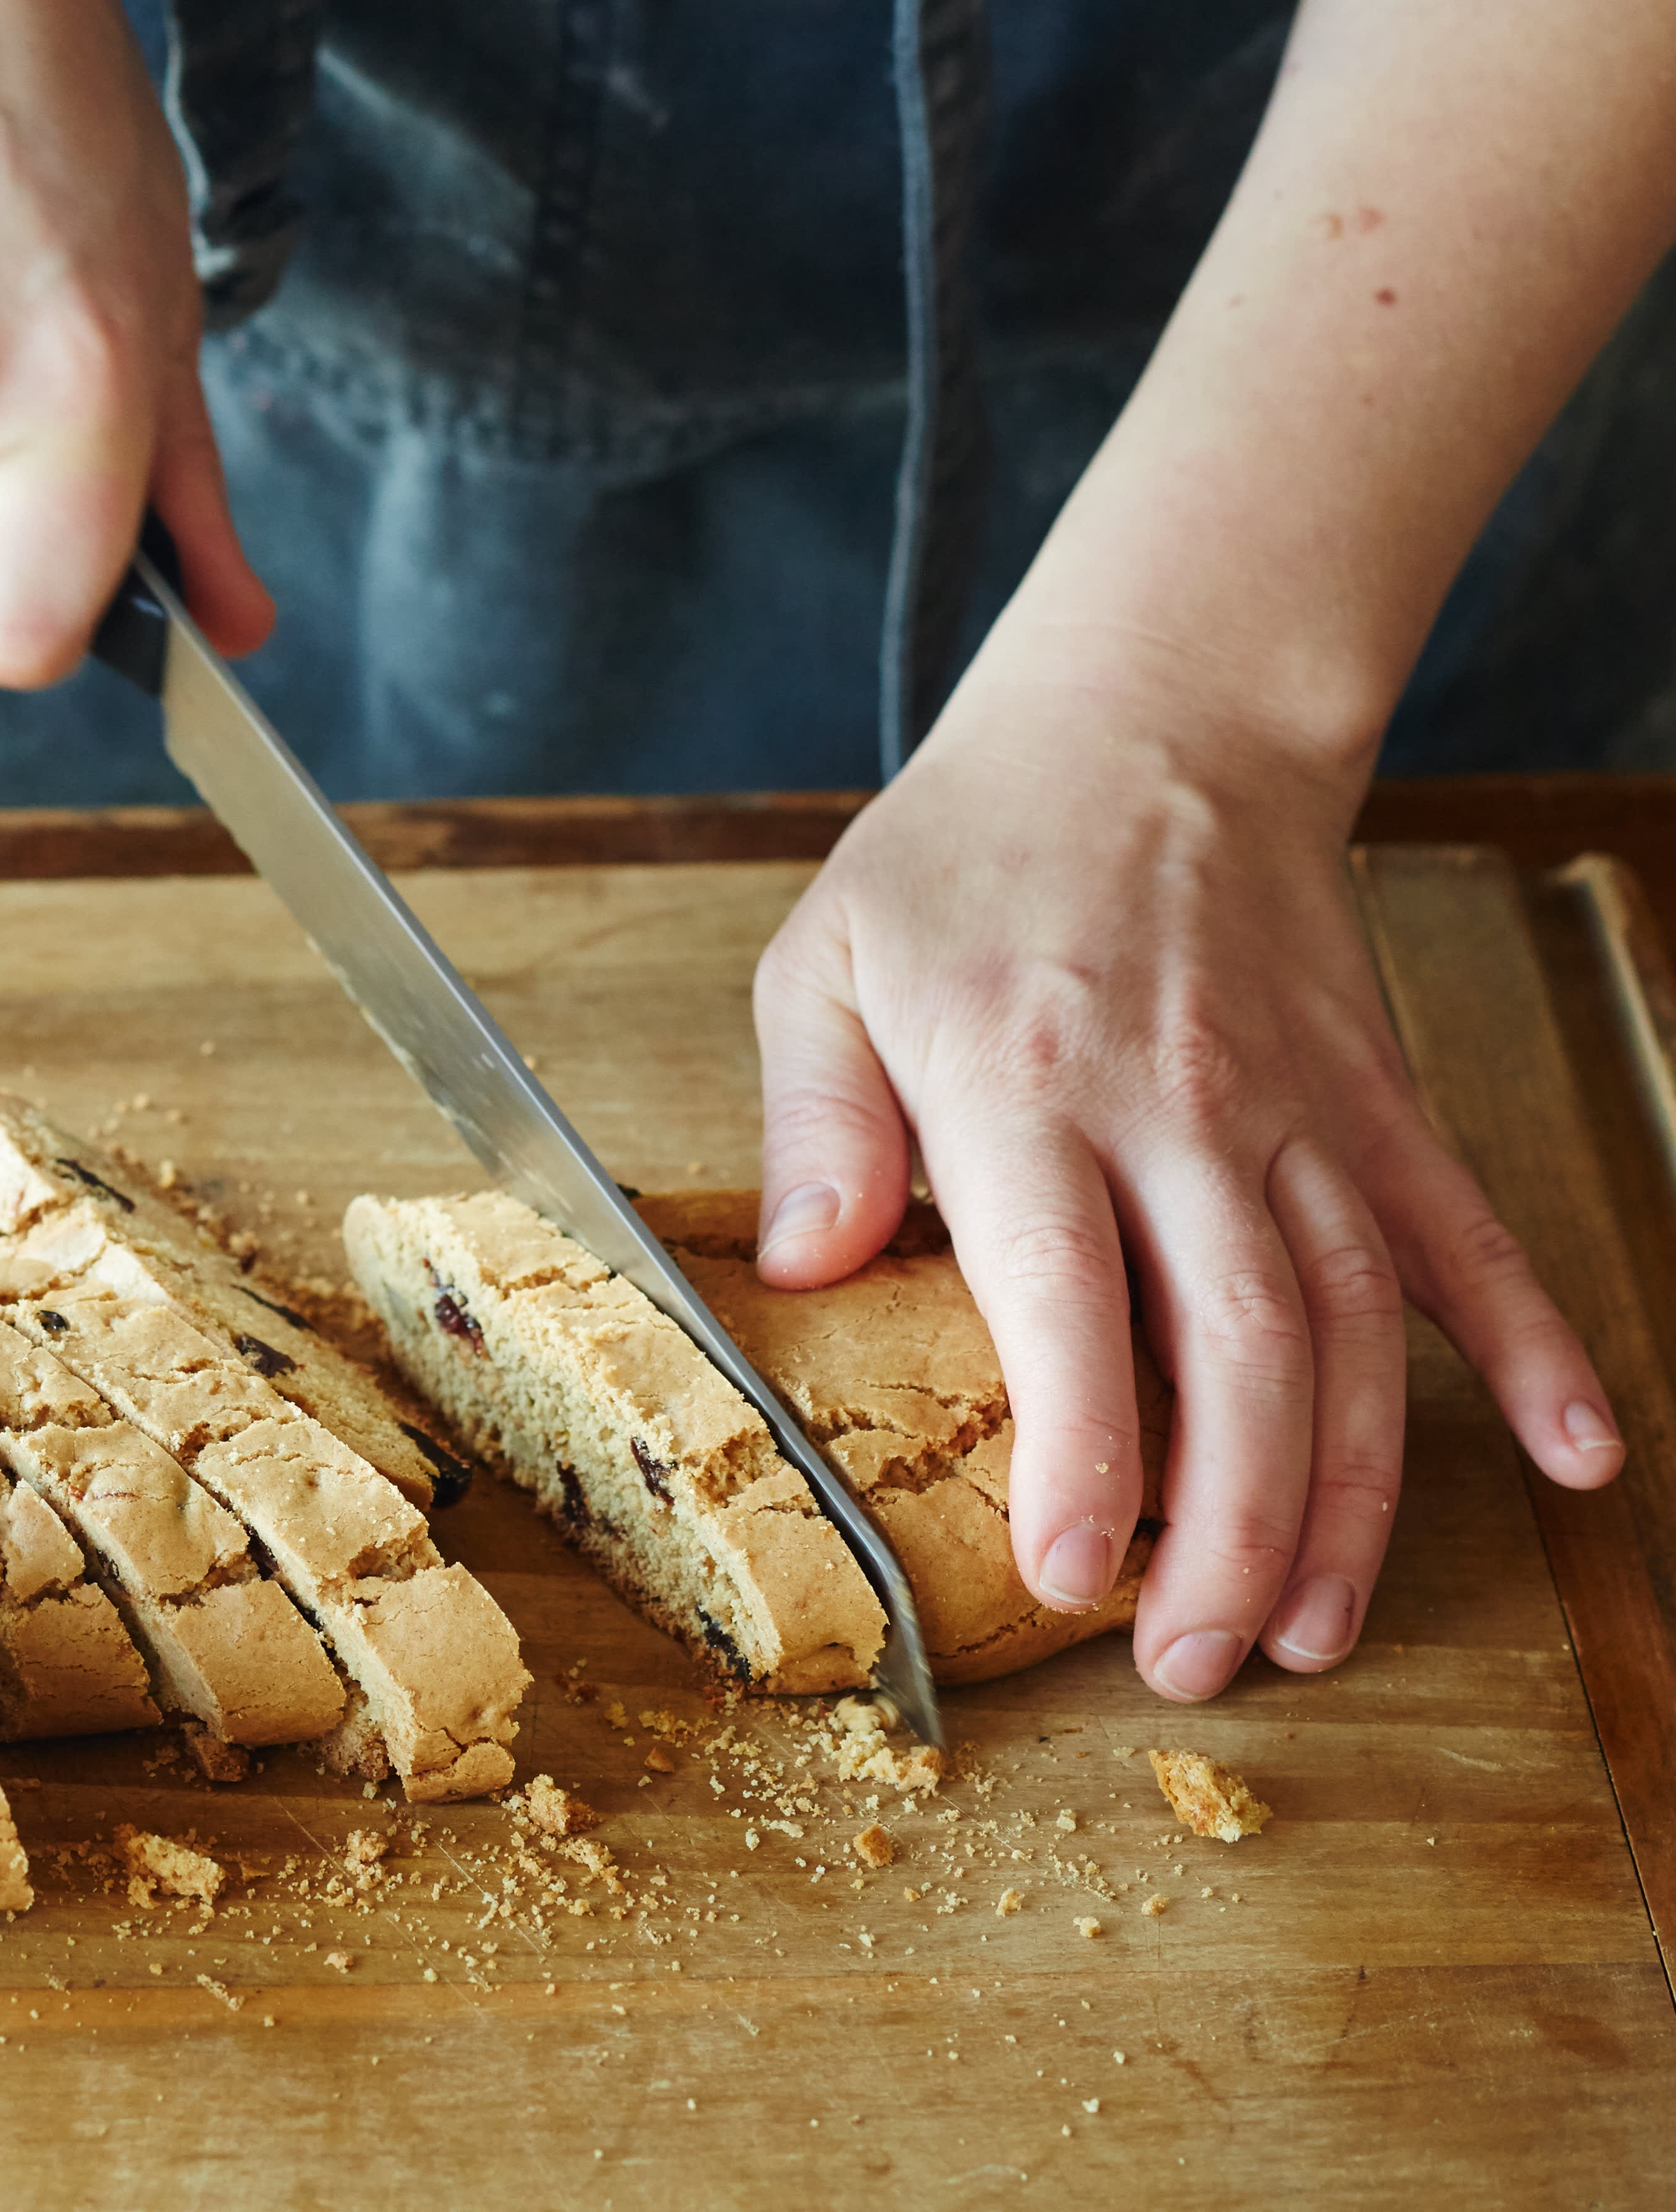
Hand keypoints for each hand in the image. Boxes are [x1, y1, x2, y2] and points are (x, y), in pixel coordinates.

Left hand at [750, 631, 1623, 1701]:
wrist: (1149, 721)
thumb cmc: (961, 858)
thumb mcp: (824, 961)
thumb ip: (812, 1125)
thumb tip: (803, 1269)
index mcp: (1024, 1082)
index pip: (1064, 1296)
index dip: (1082, 1449)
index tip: (1073, 1575)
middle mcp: (1184, 1106)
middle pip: (1238, 1346)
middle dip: (1225, 1526)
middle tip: (1194, 1663)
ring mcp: (1303, 1107)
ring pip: (1355, 1328)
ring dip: (1346, 1494)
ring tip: (1311, 1629)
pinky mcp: (1381, 1098)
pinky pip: (1468, 1236)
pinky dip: (1533, 1346)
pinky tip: (1579, 1456)